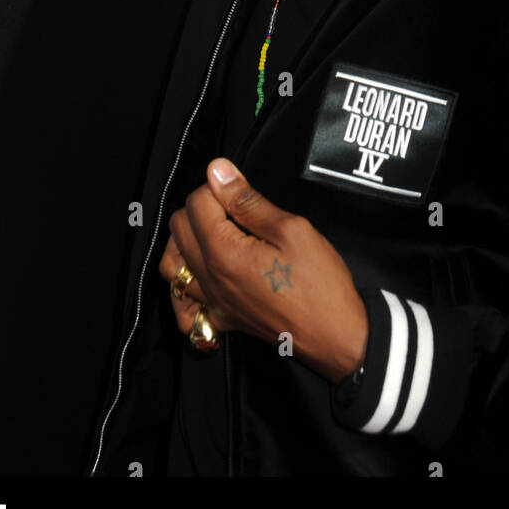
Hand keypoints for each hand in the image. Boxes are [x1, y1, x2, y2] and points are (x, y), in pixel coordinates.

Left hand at [159, 159, 368, 382]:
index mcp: (224, 253)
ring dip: (186, 242)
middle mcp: (210, 280)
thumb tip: (218, 172)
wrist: (336, 336)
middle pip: (179, 228)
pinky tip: (205, 272)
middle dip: (200, 208)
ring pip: (172, 265)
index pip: (196, 203)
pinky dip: (186, 285)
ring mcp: (213, 303)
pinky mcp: (222, 319)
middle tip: (233, 207)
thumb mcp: (292, 229)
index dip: (218, 187)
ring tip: (214, 232)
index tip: (239, 189)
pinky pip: (184, 304)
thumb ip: (248, 200)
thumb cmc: (320, 284)